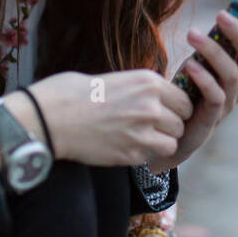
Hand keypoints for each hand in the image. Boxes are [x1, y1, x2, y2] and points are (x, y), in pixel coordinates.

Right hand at [24, 69, 193, 166]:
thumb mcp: (119, 79)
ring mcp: (142, 132)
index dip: (177, 109)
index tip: (167, 113)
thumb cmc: (77, 93)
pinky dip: (140, 155)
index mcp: (150, 83)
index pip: (186, 102)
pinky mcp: (131, 154)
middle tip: (151, 128)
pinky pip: (148, 157)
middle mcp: (151, 106)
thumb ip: (145, 90)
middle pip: (181, 124)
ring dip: (160, 144)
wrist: (51, 116)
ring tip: (141, 139)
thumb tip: (164, 100)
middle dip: (169, 128)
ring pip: (171, 144)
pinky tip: (122, 145)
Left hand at [158, 13, 237, 168]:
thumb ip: (213, 43)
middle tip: (220, 15)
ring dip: (213, 50)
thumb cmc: (187, 89)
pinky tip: (190, 64)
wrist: (171, 127)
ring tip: (191, 34)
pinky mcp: (212, 118)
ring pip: (233, 74)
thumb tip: (221, 16)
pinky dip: (204, 78)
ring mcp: (229, 103)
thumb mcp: (202, 60)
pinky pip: (216, 96)